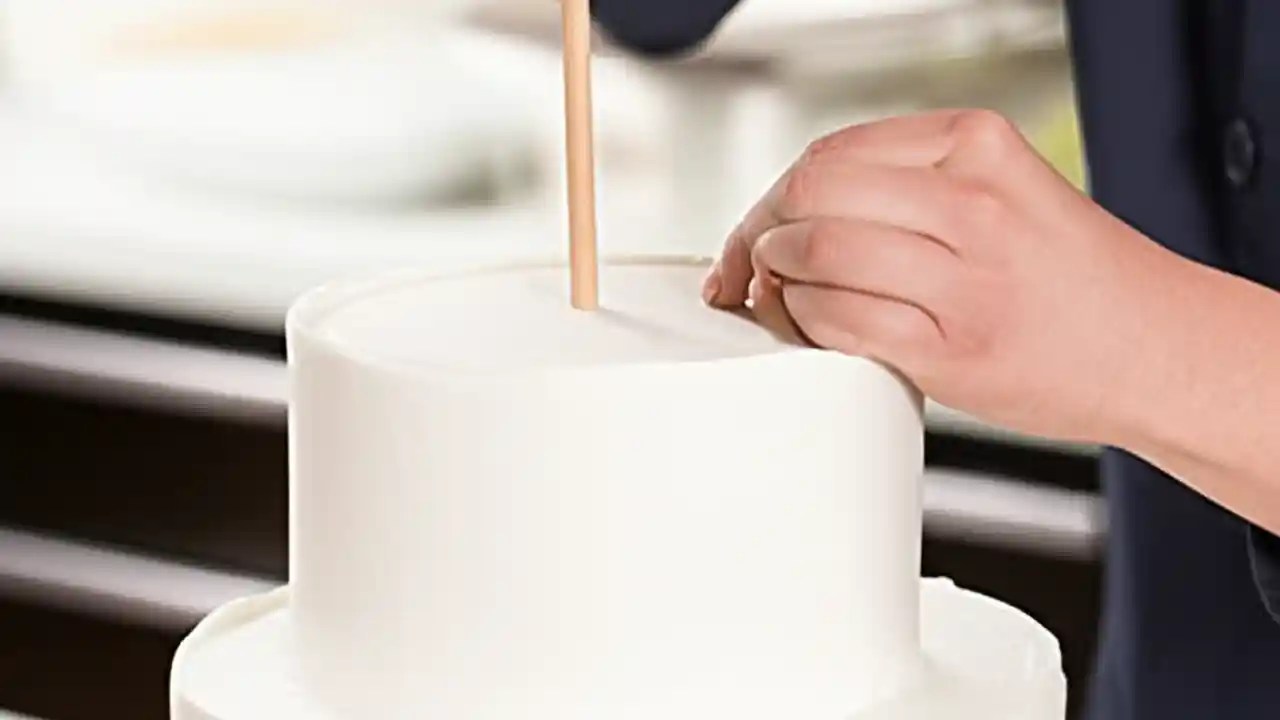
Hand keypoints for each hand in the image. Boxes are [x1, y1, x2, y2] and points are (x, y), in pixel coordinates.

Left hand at [704, 109, 1191, 445]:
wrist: (1155, 351)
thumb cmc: (1070, 279)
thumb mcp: (1002, 193)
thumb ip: (907, 191)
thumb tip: (787, 217)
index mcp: (978, 147)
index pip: (832, 154)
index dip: (772, 196)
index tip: (753, 231)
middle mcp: (972, 203)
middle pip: (812, 194)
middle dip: (759, 234)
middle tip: (749, 267)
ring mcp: (965, 277)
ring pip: (818, 252)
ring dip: (777, 278)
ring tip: (781, 298)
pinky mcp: (953, 350)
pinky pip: (839, 322)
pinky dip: (803, 322)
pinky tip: (810, 327)